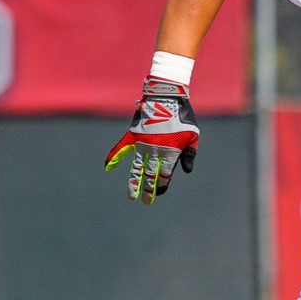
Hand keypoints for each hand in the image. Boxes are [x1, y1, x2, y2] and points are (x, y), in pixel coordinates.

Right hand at [104, 77, 198, 204]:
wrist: (168, 97)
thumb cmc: (184, 117)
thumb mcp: (193, 135)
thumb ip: (189, 154)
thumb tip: (186, 171)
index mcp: (171, 152)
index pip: (165, 175)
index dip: (162, 185)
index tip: (159, 193)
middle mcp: (155, 151)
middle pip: (150, 175)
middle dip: (148, 190)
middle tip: (145, 202)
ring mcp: (143, 143)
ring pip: (136, 168)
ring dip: (133, 182)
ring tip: (131, 196)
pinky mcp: (133, 134)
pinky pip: (121, 148)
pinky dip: (113, 157)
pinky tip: (107, 167)